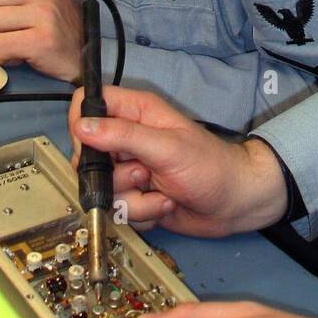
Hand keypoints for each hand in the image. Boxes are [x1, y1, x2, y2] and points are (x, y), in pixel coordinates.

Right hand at [68, 85, 287, 235]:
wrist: (236, 203)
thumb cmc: (209, 166)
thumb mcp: (167, 147)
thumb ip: (123, 136)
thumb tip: (81, 126)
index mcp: (135, 112)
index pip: (88, 104)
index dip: (82, 123)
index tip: (92, 147)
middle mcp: (127, 139)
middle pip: (87, 154)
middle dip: (113, 174)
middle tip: (144, 173)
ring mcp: (129, 170)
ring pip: (103, 188)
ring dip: (134, 198)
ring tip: (163, 192)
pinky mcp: (134, 198)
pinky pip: (118, 210)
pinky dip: (142, 213)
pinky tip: (165, 205)